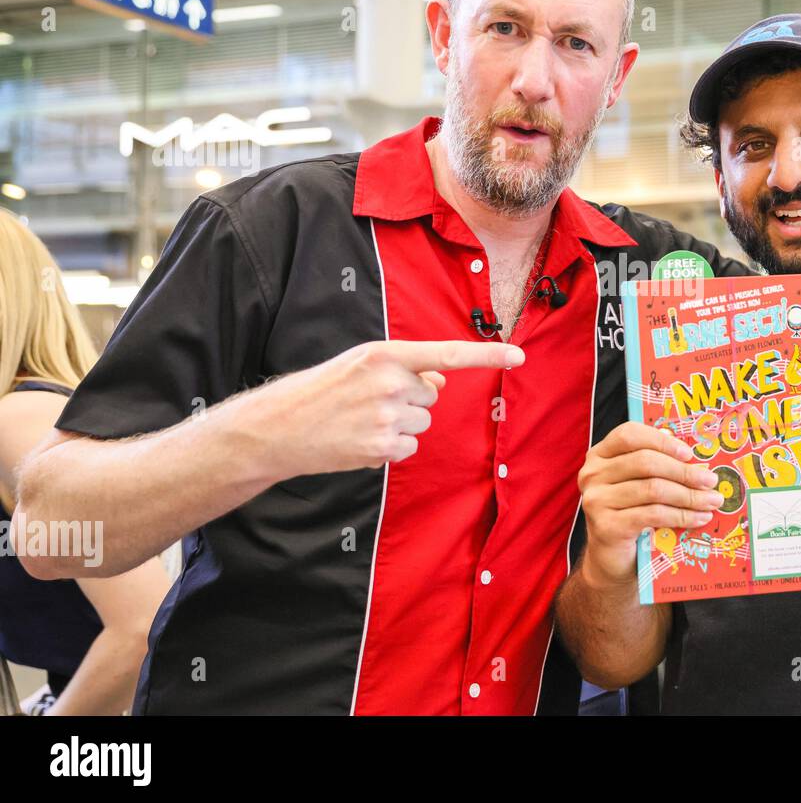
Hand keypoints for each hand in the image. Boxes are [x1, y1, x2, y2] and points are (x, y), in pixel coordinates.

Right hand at [246, 340, 523, 478]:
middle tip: (368, 402)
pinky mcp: (382, 448)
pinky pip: (410, 448)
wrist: (279, 428)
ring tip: (361, 421)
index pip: (446, 354)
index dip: (486, 355)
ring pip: (422, 423)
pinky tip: (361, 440)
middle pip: (431, 396)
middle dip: (408, 400)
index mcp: (384, 354)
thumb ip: (405, 368)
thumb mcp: (361, 364)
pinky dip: (392, 448)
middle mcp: (389, 383)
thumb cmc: (322, 390)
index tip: (519, 356)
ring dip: (400, 425)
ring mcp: (386, 417)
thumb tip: (439, 382)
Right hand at [578, 422, 722, 587]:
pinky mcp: (607, 526)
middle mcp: (593, 474)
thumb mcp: (638, 484)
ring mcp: (597, 500)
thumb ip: (656, 466)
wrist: (612, 558)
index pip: (629, 434)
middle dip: (684, 471)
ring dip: (688, 496)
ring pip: (653, 489)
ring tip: (711, 501)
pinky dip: (681, 516)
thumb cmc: (630, 514)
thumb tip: (695, 459)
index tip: (690, 454)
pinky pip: (653, 515)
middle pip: (645, 462)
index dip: (662, 441)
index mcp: (600, 455)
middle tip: (710, 480)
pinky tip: (698, 518)